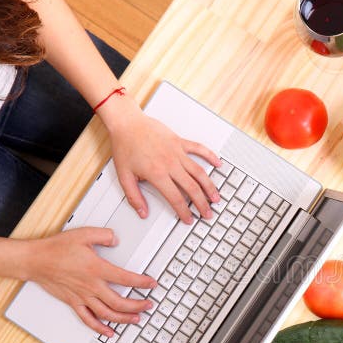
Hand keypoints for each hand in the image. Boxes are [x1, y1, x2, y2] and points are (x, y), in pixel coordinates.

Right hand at [25, 227, 156, 334]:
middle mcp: (91, 286)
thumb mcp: (83, 234)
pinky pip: (88, 319)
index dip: (142, 282)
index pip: (125, 279)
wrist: (35, 261)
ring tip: (136, 319)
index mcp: (96, 269)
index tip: (152, 284)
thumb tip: (116, 239)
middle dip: (137, 305)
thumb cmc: (55, 249)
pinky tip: (108, 332)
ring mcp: (82, 297)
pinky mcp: (73, 302)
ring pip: (107, 313)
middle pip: (119, 302)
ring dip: (123, 318)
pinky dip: (99, 328)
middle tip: (148, 305)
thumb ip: (103, 235)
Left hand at [102, 98, 221, 223]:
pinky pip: (199, 149)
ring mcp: (177, 152)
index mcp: (157, 174)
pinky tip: (218, 163)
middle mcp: (170, 164)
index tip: (189, 219)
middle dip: (202, 204)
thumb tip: (142, 212)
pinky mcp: (180, 142)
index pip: (176, 198)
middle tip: (207, 213)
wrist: (127, 123)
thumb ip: (134, 197)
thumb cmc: (125, 146)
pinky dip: (210, 156)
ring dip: (209, 186)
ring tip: (216, 197)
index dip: (184, 212)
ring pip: (199, 172)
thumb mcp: (124, 176)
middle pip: (192, 188)